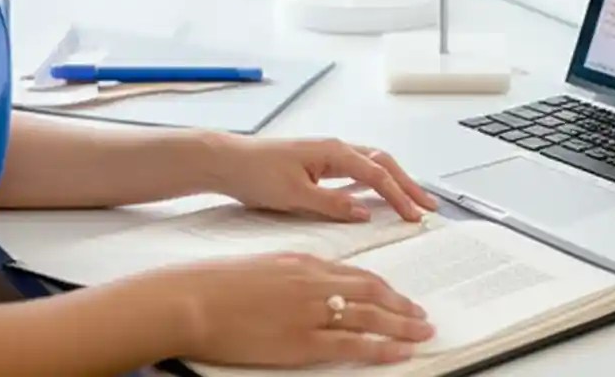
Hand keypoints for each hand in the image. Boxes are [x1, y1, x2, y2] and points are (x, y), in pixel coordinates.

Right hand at [166, 251, 434, 366]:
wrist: (192, 299)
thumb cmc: (216, 285)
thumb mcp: (263, 265)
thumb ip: (292, 273)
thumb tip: (311, 282)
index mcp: (304, 262)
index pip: (356, 273)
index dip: (384, 287)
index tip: (398, 296)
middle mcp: (314, 283)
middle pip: (372, 292)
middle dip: (402, 305)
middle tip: (422, 316)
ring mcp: (310, 311)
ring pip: (371, 317)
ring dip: (402, 326)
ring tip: (422, 333)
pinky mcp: (302, 340)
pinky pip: (352, 344)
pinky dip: (382, 348)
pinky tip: (399, 352)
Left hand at [209, 136, 439, 222]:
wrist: (226, 160)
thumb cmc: (255, 172)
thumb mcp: (294, 195)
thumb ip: (332, 204)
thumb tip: (365, 211)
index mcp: (333, 152)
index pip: (377, 174)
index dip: (399, 196)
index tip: (415, 216)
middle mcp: (335, 148)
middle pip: (384, 163)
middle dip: (409, 185)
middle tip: (430, 206)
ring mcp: (328, 154)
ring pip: (373, 164)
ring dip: (395, 181)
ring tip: (414, 200)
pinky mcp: (319, 163)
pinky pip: (357, 170)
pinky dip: (376, 180)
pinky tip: (380, 194)